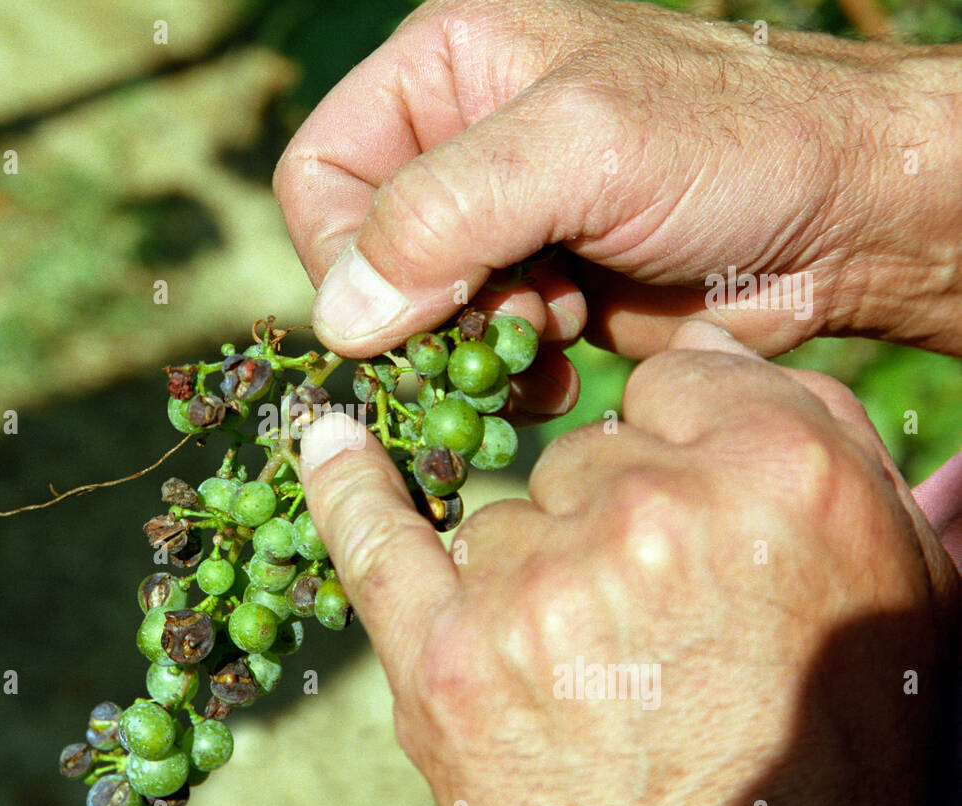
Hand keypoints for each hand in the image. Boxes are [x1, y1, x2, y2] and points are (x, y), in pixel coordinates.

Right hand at [274, 0, 961, 388]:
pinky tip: (564, 368)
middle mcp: (461, 142)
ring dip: (474, 344)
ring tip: (555, 328)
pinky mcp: (539, 287)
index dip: (344, 252)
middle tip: (504, 319)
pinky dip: (507, 374)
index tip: (407, 311)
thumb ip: (444, 217)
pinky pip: (475, 351)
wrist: (848, 214)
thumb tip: (341, 318)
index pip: (321, 172)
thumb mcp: (579, 150)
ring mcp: (502, 221)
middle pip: (365, 256)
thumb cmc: (730, 145)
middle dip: (427, 306)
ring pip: (417, 316)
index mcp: (446, 67)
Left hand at [298, 321, 958, 805]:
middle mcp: (654, 515)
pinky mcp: (451, 663)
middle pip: (585, 457)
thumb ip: (809, 443)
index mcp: (779, 476)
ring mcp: (539, 589)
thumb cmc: (832, 748)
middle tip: (657, 625)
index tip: (678, 493)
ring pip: (507, 524)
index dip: (674, 444)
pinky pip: (379, 545)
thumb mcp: (887, 580)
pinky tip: (330, 447)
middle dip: (612, 519)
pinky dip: (349, 494)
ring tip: (598, 678)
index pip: (673, 386)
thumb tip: (704, 355)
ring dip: (535, 578)